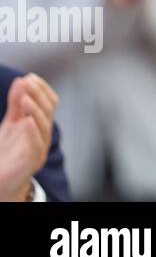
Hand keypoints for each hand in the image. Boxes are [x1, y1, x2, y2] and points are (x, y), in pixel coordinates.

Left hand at [0, 74, 57, 201]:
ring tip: (24, 99)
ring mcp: (41, 147)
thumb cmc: (9, 149)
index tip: (30, 77)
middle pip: (49, 110)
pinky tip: (26, 121)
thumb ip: (16, 102)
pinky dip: (32, 132)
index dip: (42, 89)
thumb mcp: (11, 121)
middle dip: (38, 96)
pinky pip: (36, 145)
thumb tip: (23, 79)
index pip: (50, 101)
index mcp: (42, 123)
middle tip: (27, 83)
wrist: (3, 179)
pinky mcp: (33, 161)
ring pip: (44, 125)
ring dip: (35, 110)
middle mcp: (45, 133)